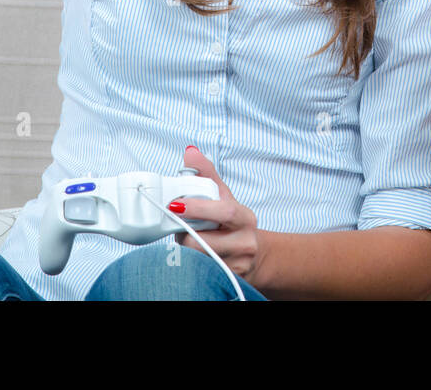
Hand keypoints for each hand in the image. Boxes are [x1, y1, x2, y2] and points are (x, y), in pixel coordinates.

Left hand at [171, 145, 265, 285]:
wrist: (254, 254)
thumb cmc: (234, 222)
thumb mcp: (224, 196)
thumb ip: (206, 174)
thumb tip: (190, 153)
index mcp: (245, 218)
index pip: (223, 211)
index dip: (198, 208)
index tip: (176, 205)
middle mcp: (244, 242)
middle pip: (205, 240)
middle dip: (185, 233)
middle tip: (178, 224)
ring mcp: (236, 264)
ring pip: (199, 257)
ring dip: (185, 247)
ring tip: (187, 236)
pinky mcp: (227, 278)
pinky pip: (200, 270)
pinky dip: (190, 260)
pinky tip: (191, 252)